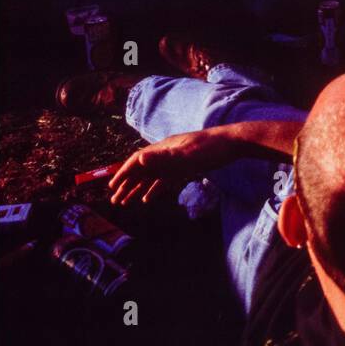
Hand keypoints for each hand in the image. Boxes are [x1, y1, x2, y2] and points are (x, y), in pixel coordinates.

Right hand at [108, 129, 239, 206]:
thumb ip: (163, 158)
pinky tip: (147, 199)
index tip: (111, 187)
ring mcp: (174, 161)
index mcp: (163, 148)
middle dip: (126, 185)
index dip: (123, 173)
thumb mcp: (186, 155)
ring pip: (150, 177)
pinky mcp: (184, 168)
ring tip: (125, 202)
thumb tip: (138, 159)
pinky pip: (163, 180)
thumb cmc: (211, 148)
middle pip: (141, 170)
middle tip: (114, 201)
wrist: (233, 143)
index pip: (137, 161)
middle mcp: (165, 154)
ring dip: (136, 189)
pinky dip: (152, 189)